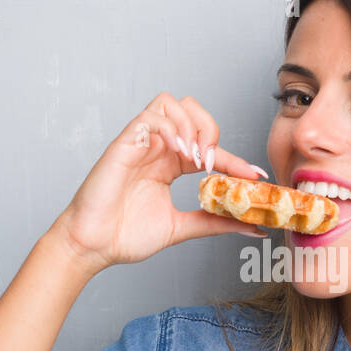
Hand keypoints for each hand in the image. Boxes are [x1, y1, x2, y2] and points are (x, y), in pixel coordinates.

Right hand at [50, 92, 269, 271]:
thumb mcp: (182, 228)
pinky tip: (179, 154)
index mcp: (170, 164)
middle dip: (212, 130)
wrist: (94, 247)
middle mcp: (158, 148)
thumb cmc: (126, 236)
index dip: (236, 159)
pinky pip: (152, 116)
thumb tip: (253, 226)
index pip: (210, 148)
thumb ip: (215, 222)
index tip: (257, 177)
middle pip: (192, 109)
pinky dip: (172, 129)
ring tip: (197, 159)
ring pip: (173, 103)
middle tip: (214, 164)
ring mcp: (141, 142)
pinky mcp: (125, 142)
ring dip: (193, 126)